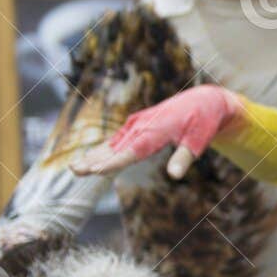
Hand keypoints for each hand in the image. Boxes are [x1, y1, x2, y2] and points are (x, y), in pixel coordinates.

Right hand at [70, 85, 241, 178]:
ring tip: (73, 168)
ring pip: (112, 143)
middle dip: (96, 160)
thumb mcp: (198, 140)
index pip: (134, 150)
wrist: (202, 100)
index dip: (116, 161)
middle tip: (76, 171)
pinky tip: (89, 159)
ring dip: (93, 155)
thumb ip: (184, 157)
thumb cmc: (202, 122)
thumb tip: (175, 176)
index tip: (97, 171)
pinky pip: (116, 139)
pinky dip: (102, 150)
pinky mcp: (135, 125)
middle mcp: (142, 126)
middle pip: (116, 147)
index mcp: (157, 130)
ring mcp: (136, 124)